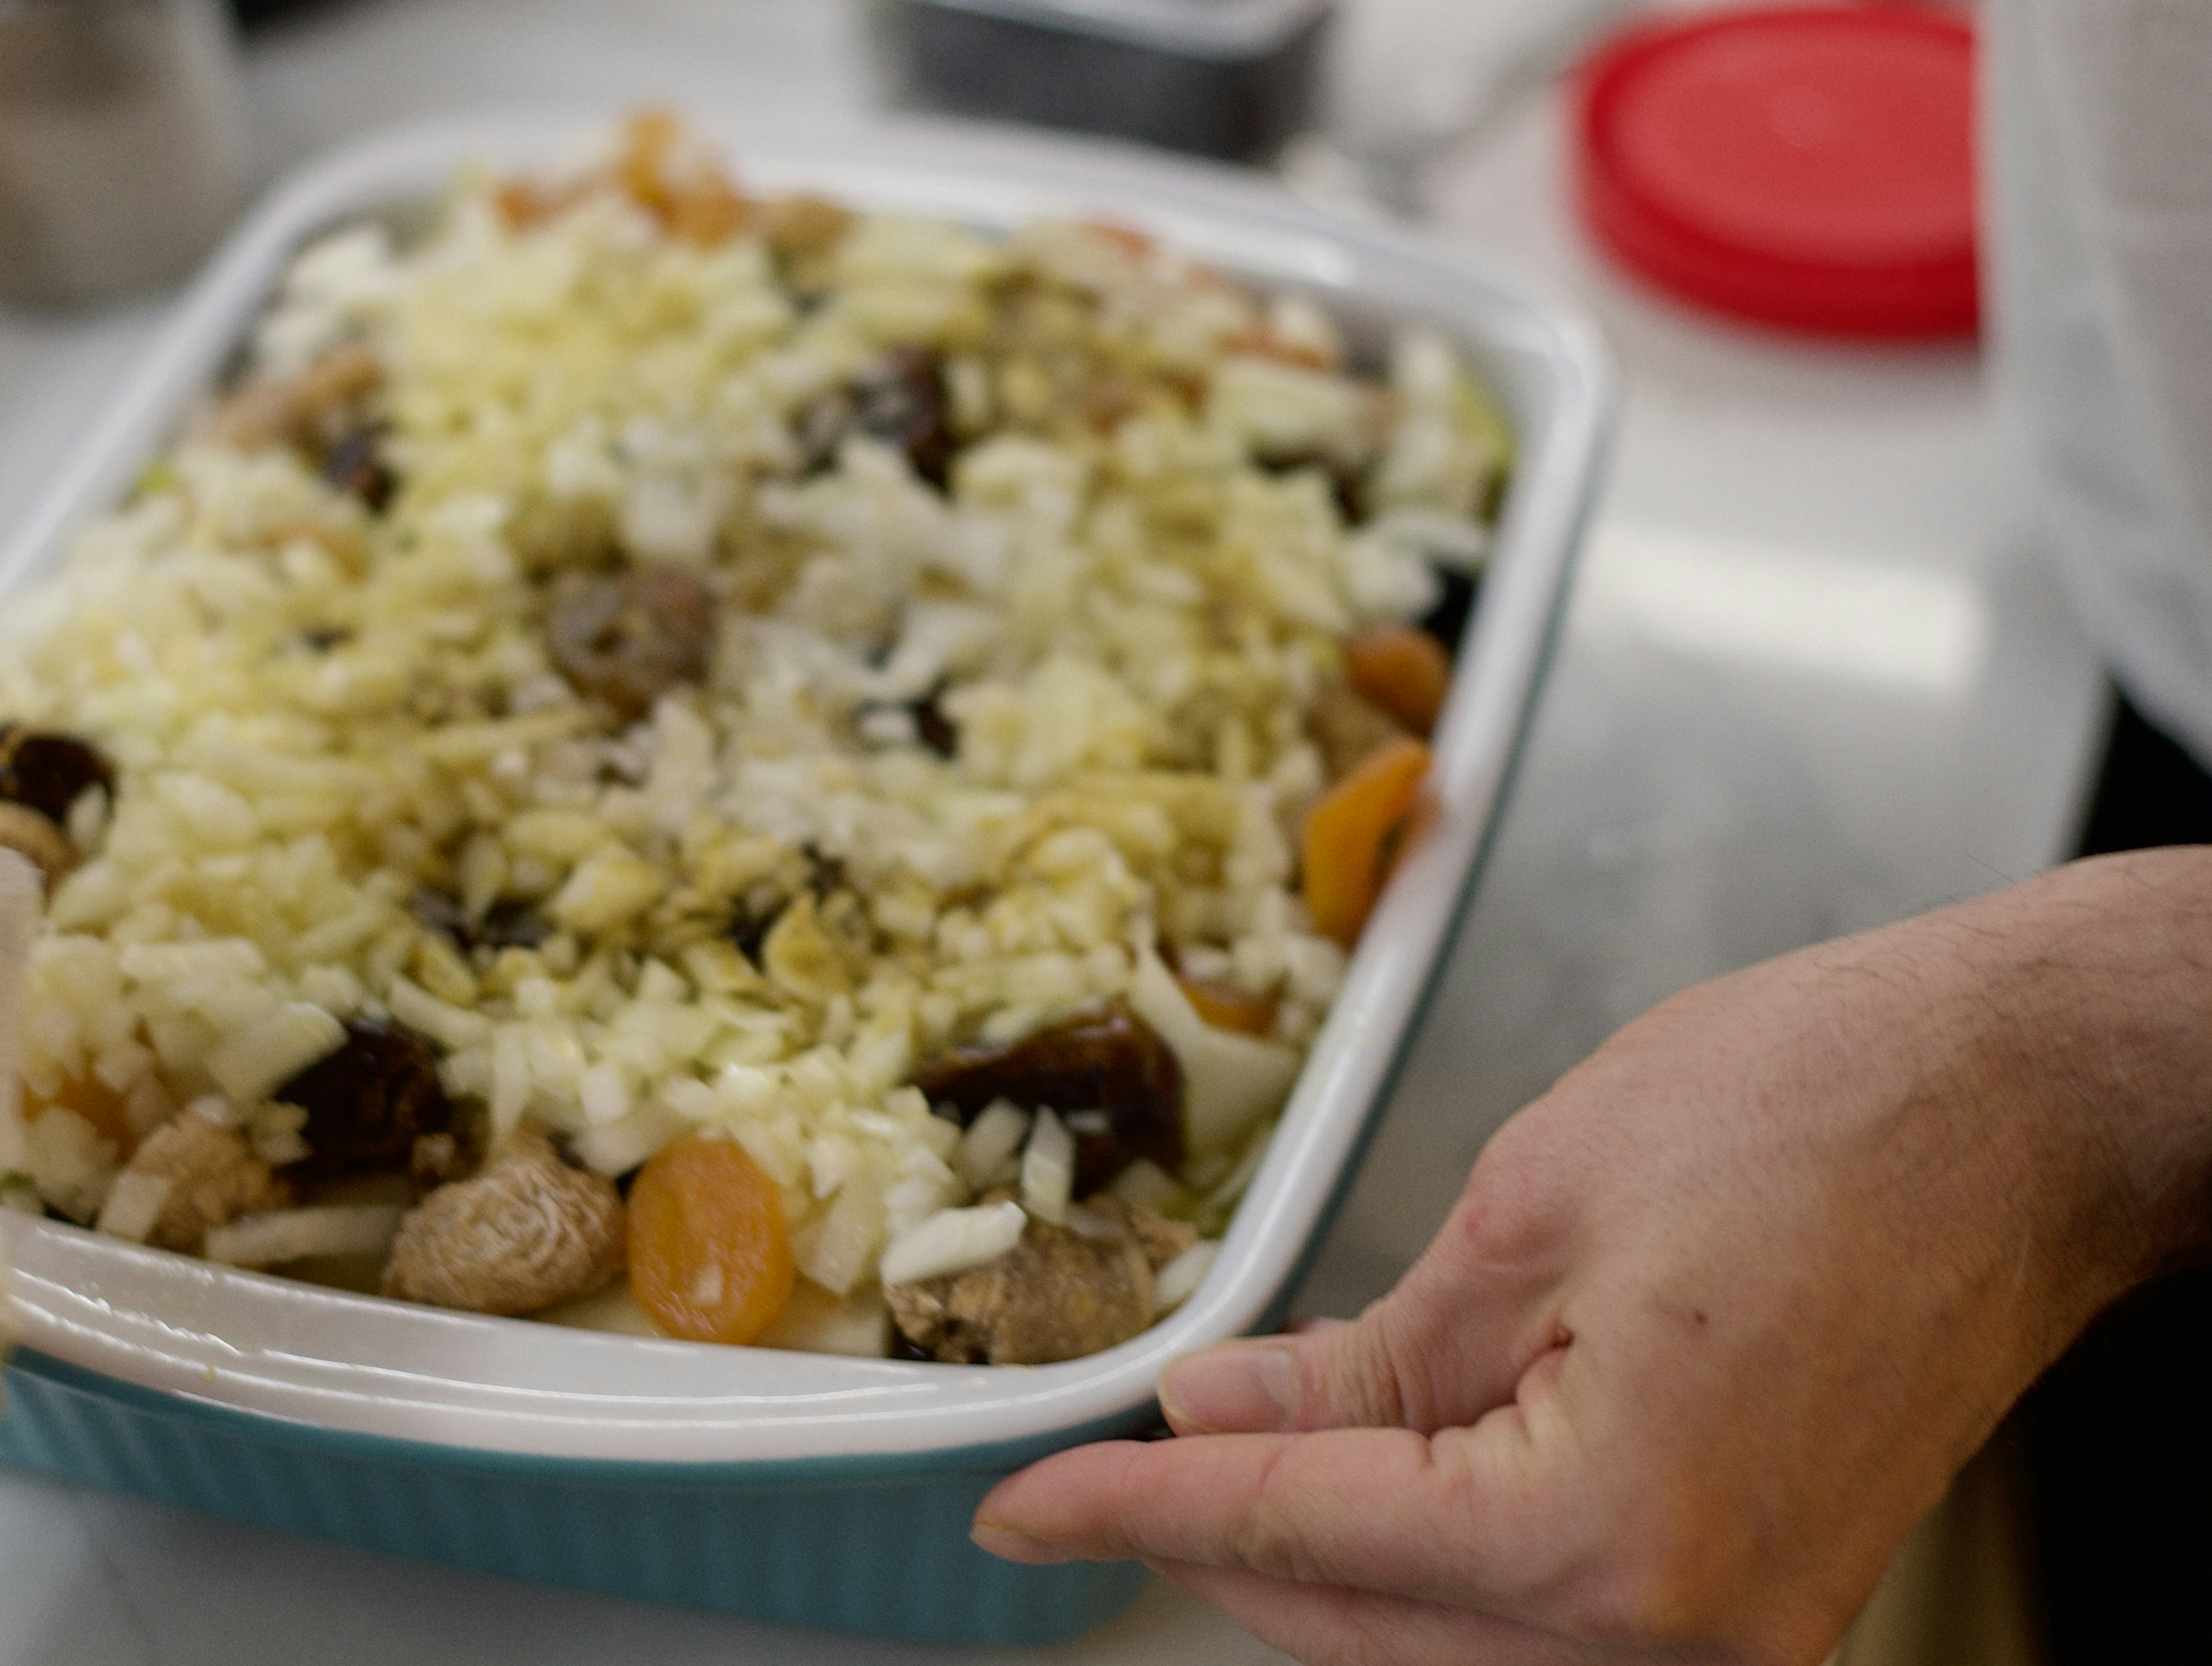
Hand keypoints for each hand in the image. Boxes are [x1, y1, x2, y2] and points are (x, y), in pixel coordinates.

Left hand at [975, 851, 2211, 1662]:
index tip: (1021, 1508)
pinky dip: (1432, 1569)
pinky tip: (1368, 1487)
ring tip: (1224, 1469)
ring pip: (1448, 1653)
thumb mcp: (1526, 1208)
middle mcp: (1677, 1635)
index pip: (1300, 1534)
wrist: (2013, 1107)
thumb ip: (1363, 1363)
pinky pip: (1547, 1628)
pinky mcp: (1758, 1601)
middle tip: (1108, 1473)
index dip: (1134, 1509)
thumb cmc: (1809, 1112)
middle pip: (1364, 1628)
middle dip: (1218, 1547)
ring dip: (1321, 1570)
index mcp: (1604, 1532)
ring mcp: (1732, 1638)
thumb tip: (1231, 1422)